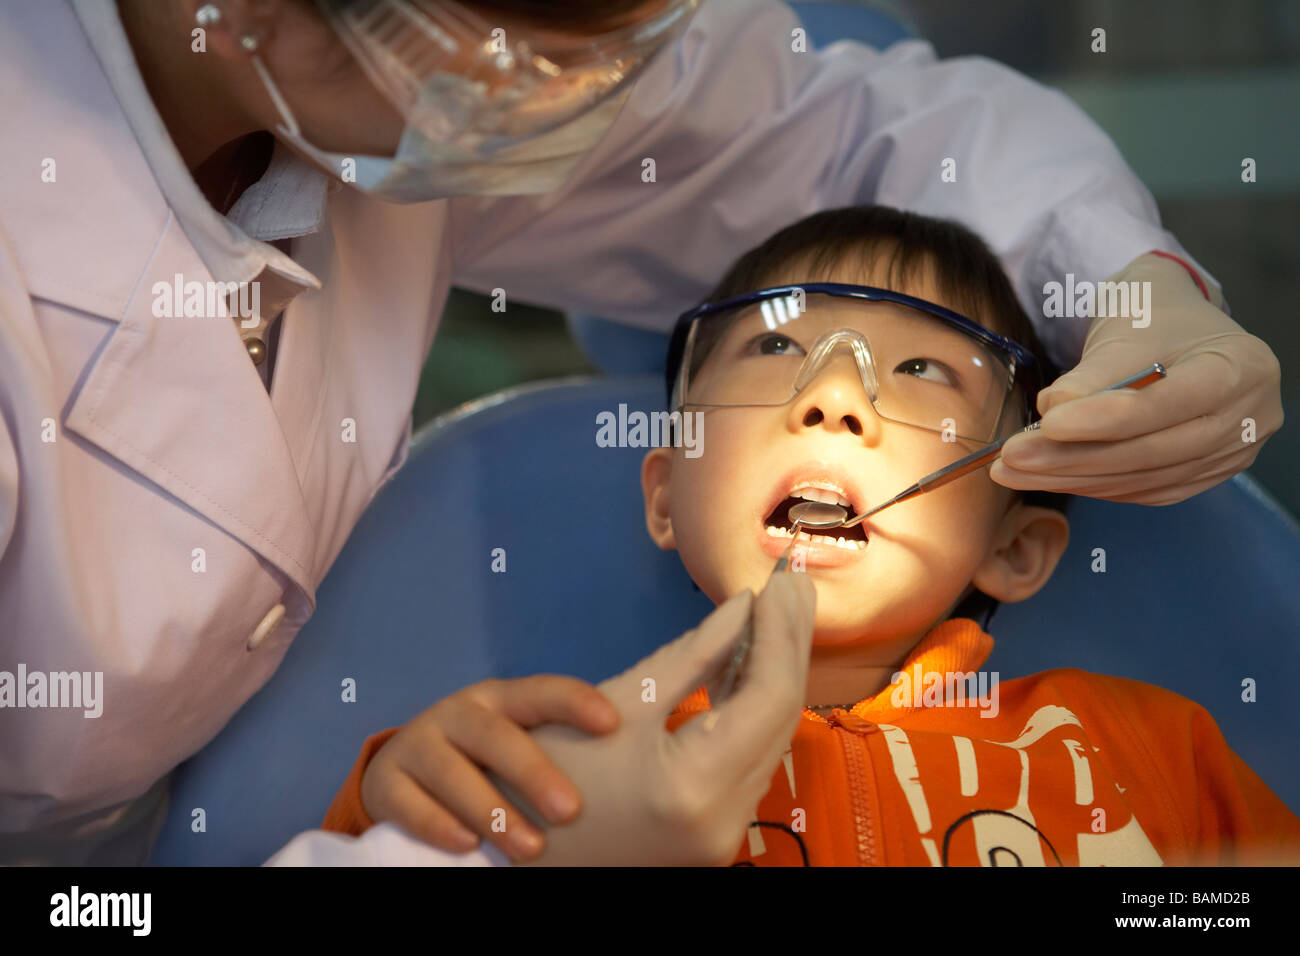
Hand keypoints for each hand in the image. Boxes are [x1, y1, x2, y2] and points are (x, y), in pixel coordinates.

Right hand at [359, 675, 619, 861]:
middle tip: (571, 811)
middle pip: (495, 736)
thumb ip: (558, 744)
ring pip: (452, 772)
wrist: (404, 770)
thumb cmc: (484, 759)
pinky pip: (410, 803)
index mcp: (500, 698)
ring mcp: (418, 743)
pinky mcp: (387, 779)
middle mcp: (458, 713)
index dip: (574, 702)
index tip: (611, 723)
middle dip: (534, 774)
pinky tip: (467, 846)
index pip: (541, 691)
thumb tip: (632, 759)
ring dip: (493, 812)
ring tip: (530, 849)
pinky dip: (438, 824)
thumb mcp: (517, 739)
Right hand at [497, 571, 816, 865]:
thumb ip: (692, 655)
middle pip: (782, 716)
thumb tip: (743, 606)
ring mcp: (725, 833)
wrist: (524, 855)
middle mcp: (724, 817)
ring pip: (774, 737)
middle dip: (788, 645)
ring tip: (779, 613)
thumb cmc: (550, 772)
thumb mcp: (620, 700)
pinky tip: (753, 663)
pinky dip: (756, 707)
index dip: (780, 633)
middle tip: (793, 584)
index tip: (780, 582)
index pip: (769, 695)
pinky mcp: (719, 832)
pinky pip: (754, 758)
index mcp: (695, 783)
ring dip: (777, 674)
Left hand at [993, 252, 1282, 504]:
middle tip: (1010, 459)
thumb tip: (1053, 409)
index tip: (1046, 425)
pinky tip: (1050, 477)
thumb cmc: (1153, 314)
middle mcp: (1249, 417)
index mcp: (1242, 367)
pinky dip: (1094, 485)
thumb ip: (1094, 372)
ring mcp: (1230, 453)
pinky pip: (1145, 490)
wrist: (1175, 326)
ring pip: (1143, 478)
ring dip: (1072, 479)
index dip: (1103, 421)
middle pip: (1152, 451)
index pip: (1165, 405)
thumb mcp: (1125, 326)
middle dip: (1073, 459)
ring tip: (1014, 471)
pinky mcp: (1204, 475)